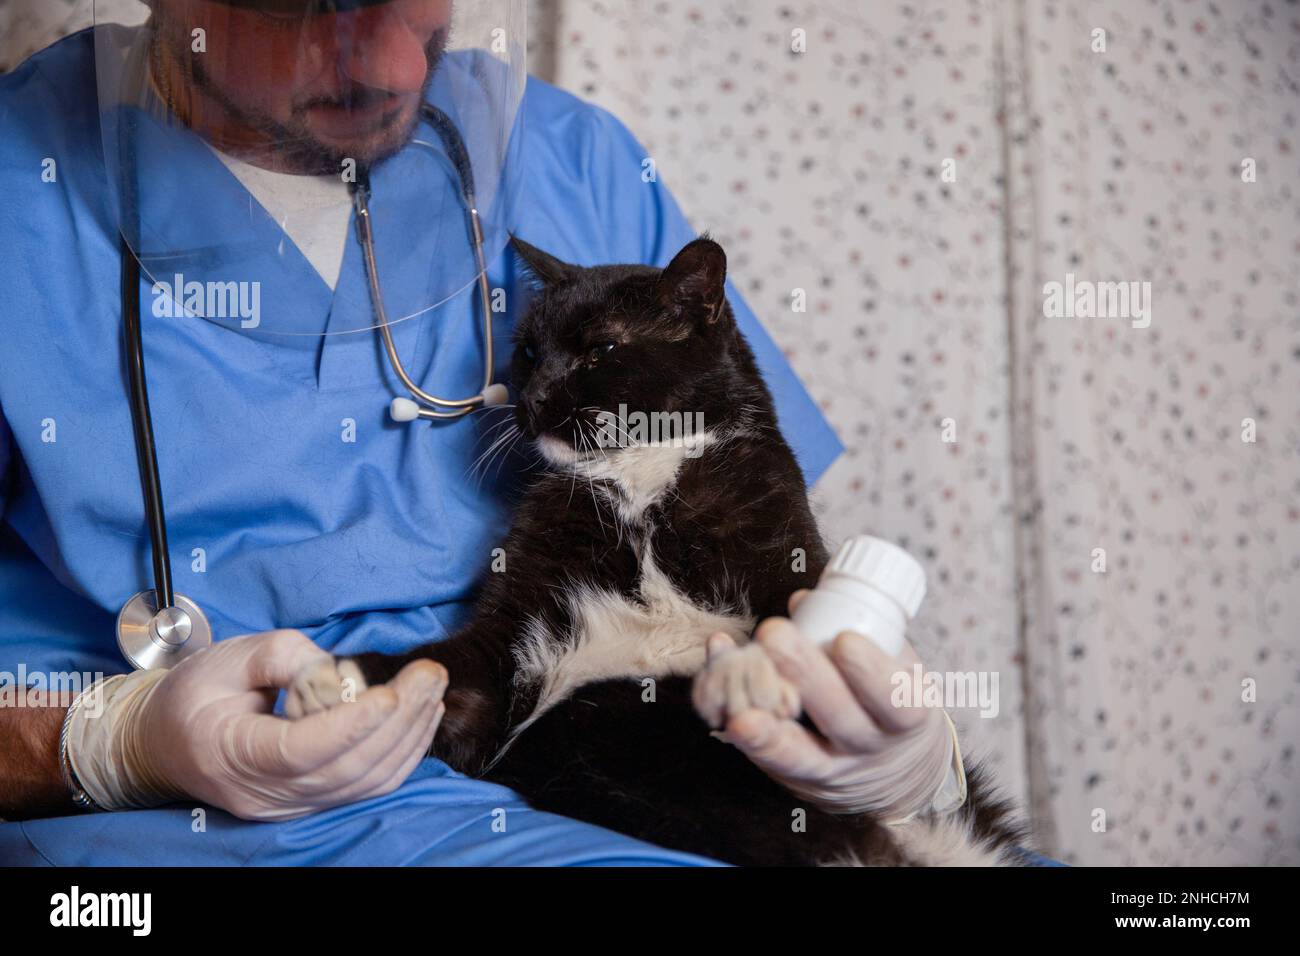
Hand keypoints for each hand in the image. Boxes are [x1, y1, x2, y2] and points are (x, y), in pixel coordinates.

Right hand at [65, 629, 446, 819]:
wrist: (165, 741)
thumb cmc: (195, 694)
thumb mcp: (231, 656)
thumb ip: (287, 656)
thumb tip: (341, 674)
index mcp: (230, 754)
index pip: (302, 751)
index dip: (353, 725)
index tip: (391, 693)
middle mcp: (264, 792)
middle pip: (346, 768)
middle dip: (400, 720)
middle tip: (430, 674)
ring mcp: (291, 804)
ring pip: (365, 782)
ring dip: (410, 735)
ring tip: (432, 689)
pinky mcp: (312, 801)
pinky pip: (367, 785)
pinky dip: (402, 753)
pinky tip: (420, 716)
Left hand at [693, 592, 954, 819]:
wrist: (896, 772)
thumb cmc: (891, 701)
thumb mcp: (897, 669)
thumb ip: (862, 633)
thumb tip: (801, 600)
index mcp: (907, 714)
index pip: (896, 700)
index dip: (871, 672)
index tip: (844, 640)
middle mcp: (871, 746)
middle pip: (840, 719)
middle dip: (805, 674)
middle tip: (774, 633)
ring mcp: (834, 768)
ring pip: (800, 749)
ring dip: (766, 715)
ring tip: (740, 681)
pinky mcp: (800, 778)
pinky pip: (771, 757)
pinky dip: (743, 729)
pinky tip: (721, 701)